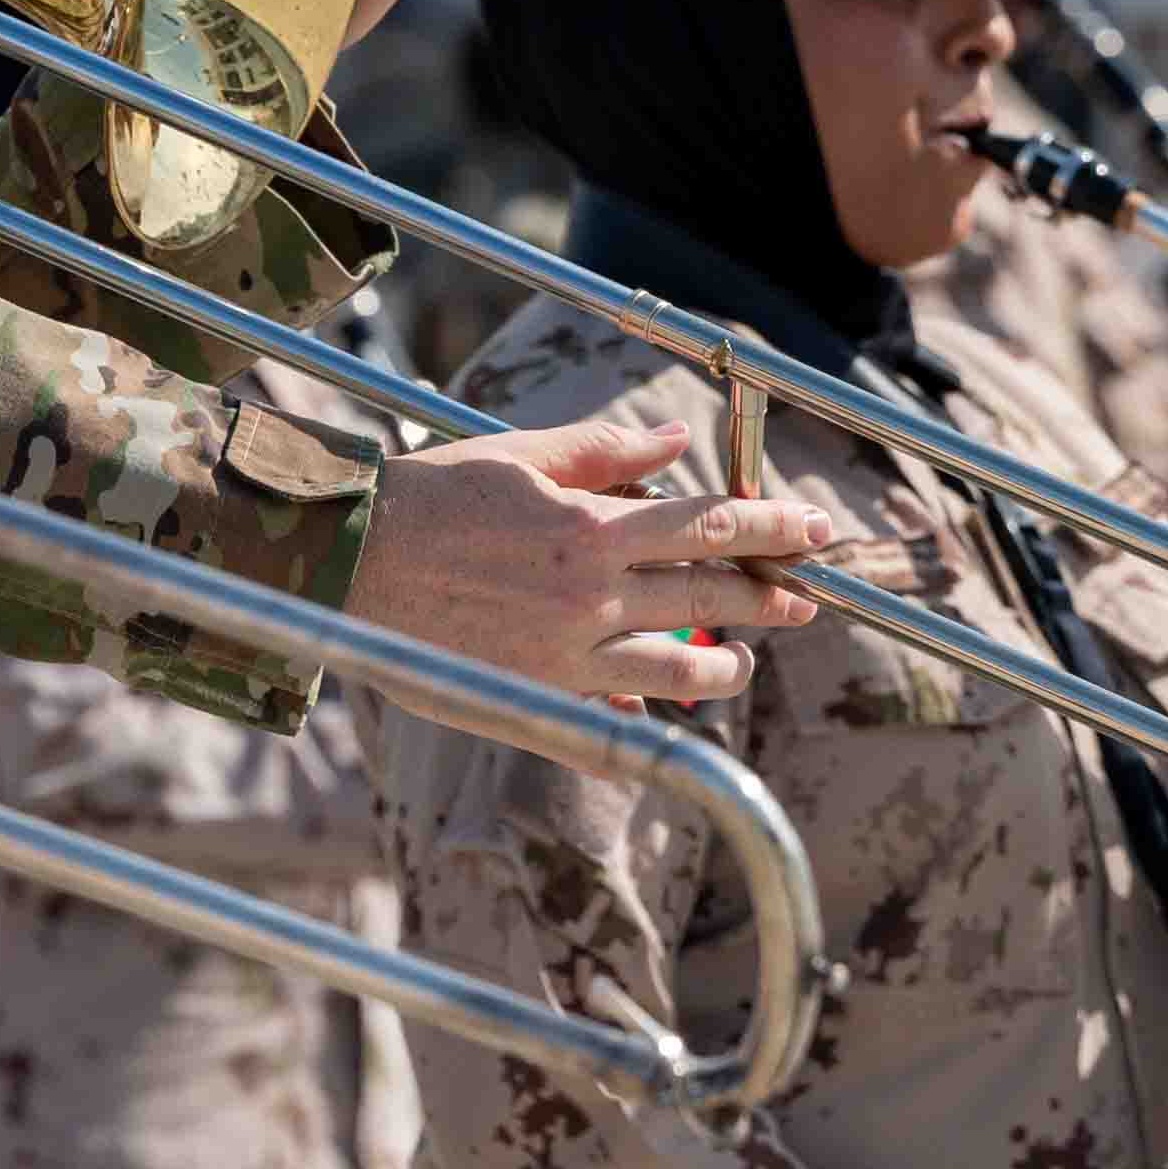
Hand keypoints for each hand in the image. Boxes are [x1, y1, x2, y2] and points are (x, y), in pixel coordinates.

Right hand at [350, 413, 828, 709]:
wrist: (351, 560)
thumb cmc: (432, 497)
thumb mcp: (522, 455)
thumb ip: (605, 452)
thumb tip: (676, 444)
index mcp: (594, 528)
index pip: (713, 526)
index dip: (773, 528)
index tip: (815, 532)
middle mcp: (591, 595)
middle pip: (710, 600)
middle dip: (769, 599)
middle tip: (804, 600)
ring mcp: (566, 653)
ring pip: (678, 672)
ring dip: (723, 668)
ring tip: (741, 663)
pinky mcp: (536, 694)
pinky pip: (609, 720)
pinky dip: (641, 724)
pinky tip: (660, 719)